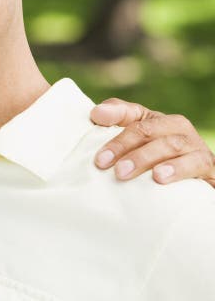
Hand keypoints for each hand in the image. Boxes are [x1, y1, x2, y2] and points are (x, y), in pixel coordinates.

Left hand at [90, 98, 214, 186]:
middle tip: (106, 166)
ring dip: (147, 158)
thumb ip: (116, 123)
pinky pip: (197, 163)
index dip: (113, 125)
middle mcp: (179, 130)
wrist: (198, 187)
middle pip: (150, 130)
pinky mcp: (209, 167)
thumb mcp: (136, 146)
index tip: (98, 155)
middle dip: (125, 146)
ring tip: (126, 172)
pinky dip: (177, 169)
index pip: (133, 115)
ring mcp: (195, 147)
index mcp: (159, 121)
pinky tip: (160, 178)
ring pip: (172, 145)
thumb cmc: (159, 165)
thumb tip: (97, 113)